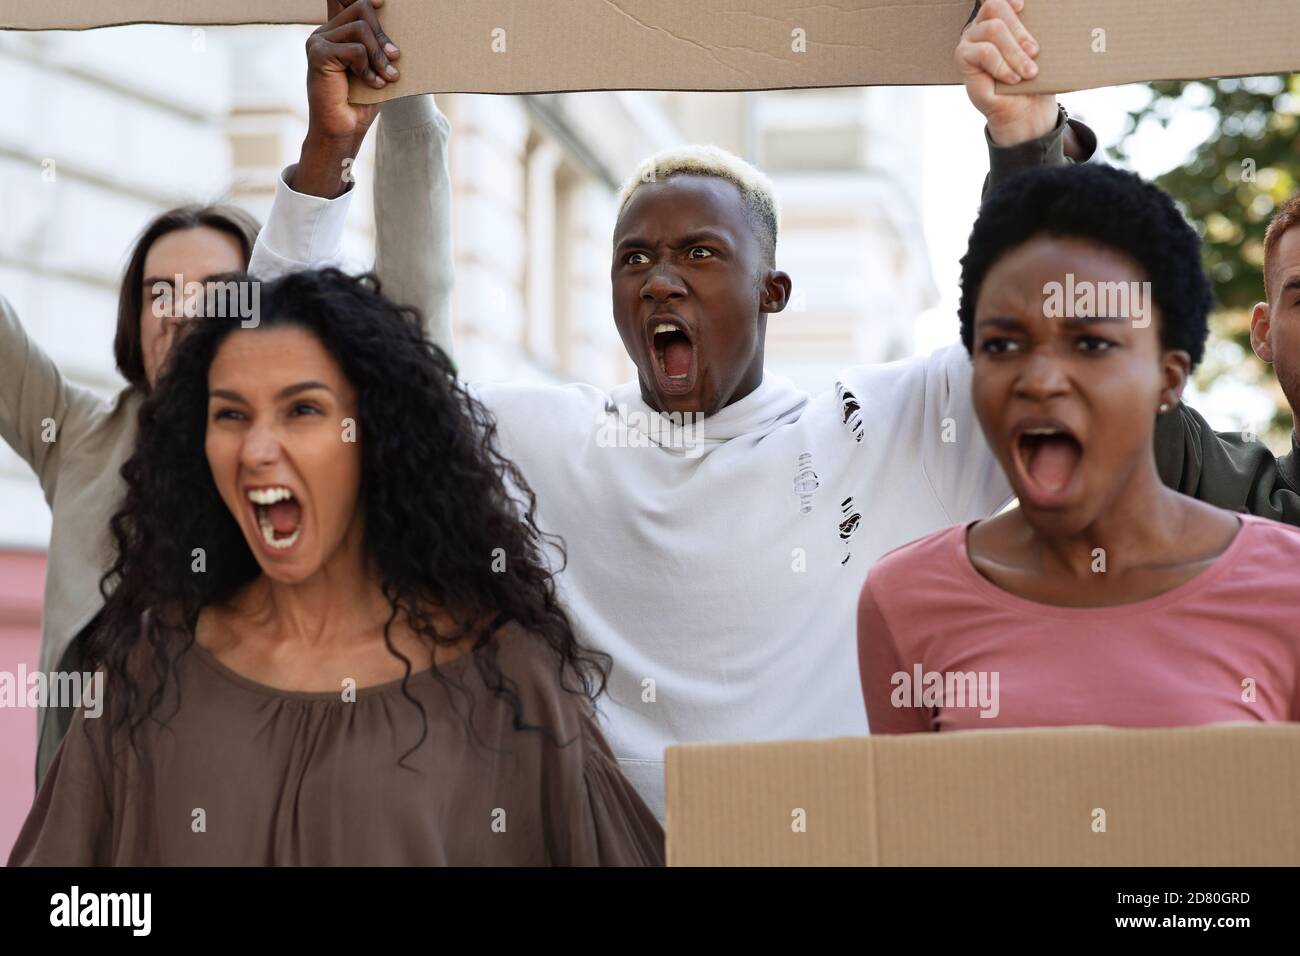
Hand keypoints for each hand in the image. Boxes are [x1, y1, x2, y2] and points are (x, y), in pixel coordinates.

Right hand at [294, 0, 400, 196]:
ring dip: (380, 55)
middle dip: (383, 34)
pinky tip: (371, 84)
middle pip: (361, 7)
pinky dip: (368, 68)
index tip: (384, 2)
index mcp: (337, 32)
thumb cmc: (362, 100)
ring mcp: (318, 41)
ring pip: (361, 28)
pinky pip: (355, 50)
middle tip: (396, 58)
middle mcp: (325, 32)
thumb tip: (395, 21)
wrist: (344, 129)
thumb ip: (379, 43)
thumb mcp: (376, 67)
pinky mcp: (317, 54)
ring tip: (387, 77)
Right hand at [956, 0, 1057, 146]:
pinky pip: (984, 52)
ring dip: (1014, 52)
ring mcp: (970, 40)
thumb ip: (1035, 31)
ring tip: (1028, 72)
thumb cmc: (1032, 78)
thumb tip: (1050, 21)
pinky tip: (1012, 79)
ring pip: (993, 29)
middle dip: (1020, 31)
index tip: (1024, 6)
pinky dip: (1001, 65)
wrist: (1024, 108)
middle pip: (996, 8)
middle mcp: (981, 25)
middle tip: (1035, 52)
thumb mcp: (1037, 49)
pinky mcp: (963, 57)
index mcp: (999, 18)